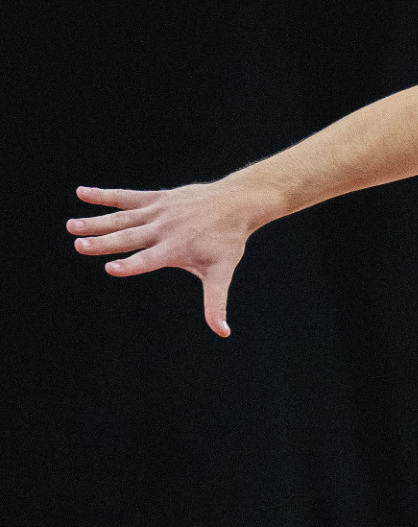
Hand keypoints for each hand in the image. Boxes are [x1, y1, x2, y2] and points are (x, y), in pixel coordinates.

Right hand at [67, 181, 275, 336]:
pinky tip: (81, 193)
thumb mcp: (221, 273)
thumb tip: (223, 333)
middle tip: (79, 246)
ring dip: (96, 222)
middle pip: (129, 238)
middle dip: (104, 243)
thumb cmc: (227, 242)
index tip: (111, 268)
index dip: (131, 265)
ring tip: (71, 226)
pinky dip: (104, 195)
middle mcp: (164, 230)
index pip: (149, 260)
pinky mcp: (156, 198)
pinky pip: (126, 197)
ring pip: (122, 218)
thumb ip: (216, 303)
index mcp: (176, 249)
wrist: (237, 204)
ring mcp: (158, 213)